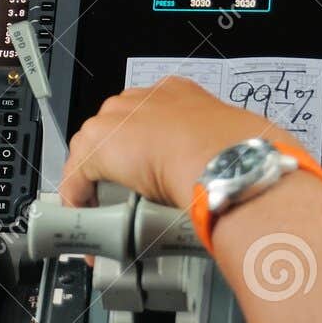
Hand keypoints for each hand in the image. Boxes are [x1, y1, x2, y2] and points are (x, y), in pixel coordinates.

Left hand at [60, 76, 301, 208]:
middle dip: (119, 171)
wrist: (228, 160)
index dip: (144, 154)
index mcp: (177, 94)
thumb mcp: (231, 147)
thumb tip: (232, 181)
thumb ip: (219, 156)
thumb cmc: (244, 154)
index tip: (153, 175)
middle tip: (134, 203)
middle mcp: (142, 99)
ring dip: (101, 189)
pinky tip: (93, 227)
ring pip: (92, 158)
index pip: (145, 123)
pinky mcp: (97, 146)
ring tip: (115, 219)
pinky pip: (76, 181)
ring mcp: (116, 119)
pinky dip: (82, 207)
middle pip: (114, 138)